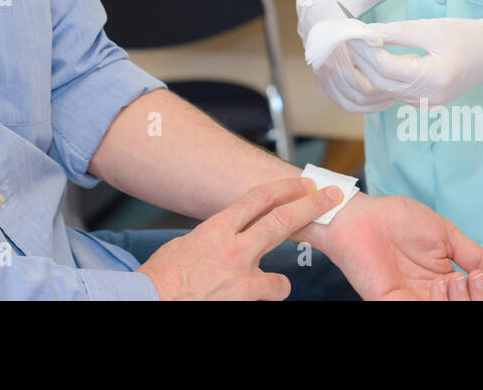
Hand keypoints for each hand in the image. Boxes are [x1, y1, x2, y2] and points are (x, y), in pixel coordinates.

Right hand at [135, 177, 343, 299]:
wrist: (150, 299)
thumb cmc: (162, 277)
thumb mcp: (186, 244)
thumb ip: (213, 237)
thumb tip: (227, 236)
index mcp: (216, 228)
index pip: (257, 198)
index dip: (284, 188)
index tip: (303, 183)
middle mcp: (233, 248)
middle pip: (282, 219)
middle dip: (312, 206)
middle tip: (332, 196)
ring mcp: (241, 276)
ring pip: (281, 272)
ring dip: (278, 281)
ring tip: (268, 286)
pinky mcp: (245, 298)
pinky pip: (269, 296)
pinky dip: (265, 297)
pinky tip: (252, 299)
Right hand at [296, 0, 407, 113]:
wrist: (314, 4)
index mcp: (336, 39)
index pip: (360, 68)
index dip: (383, 74)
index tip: (404, 71)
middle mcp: (324, 59)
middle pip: (358, 88)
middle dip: (383, 91)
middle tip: (406, 88)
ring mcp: (321, 72)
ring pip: (351, 99)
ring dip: (374, 102)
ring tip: (396, 96)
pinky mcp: (322, 80)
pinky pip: (343, 101)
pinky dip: (362, 105)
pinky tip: (381, 100)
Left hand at [323, 192, 482, 299]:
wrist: (362, 214)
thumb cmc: (398, 219)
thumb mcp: (447, 237)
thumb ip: (478, 257)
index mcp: (447, 281)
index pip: (480, 298)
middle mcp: (433, 296)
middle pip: (471, 310)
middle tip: (477, 277)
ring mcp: (413, 301)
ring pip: (451, 314)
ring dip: (464, 301)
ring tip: (457, 278)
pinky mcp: (393, 303)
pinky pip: (423, 313)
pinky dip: (442, 303)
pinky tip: (444, 284)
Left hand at [349, 12, 482, 107]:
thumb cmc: (466, 35)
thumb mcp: (430, 28)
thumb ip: (396, 32)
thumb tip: (365, 31)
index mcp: (434, 78)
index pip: (387, 68)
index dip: (365, 51)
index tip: (351, 33)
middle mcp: (431, 97)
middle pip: (382, 82)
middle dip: (362, 60)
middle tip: (346, 39)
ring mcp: (429, 103)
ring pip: (387, 89)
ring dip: (369, 69)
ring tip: (356, 46)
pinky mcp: (427, 102)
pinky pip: (397, 91)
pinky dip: (383, 76)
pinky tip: (374, 59)